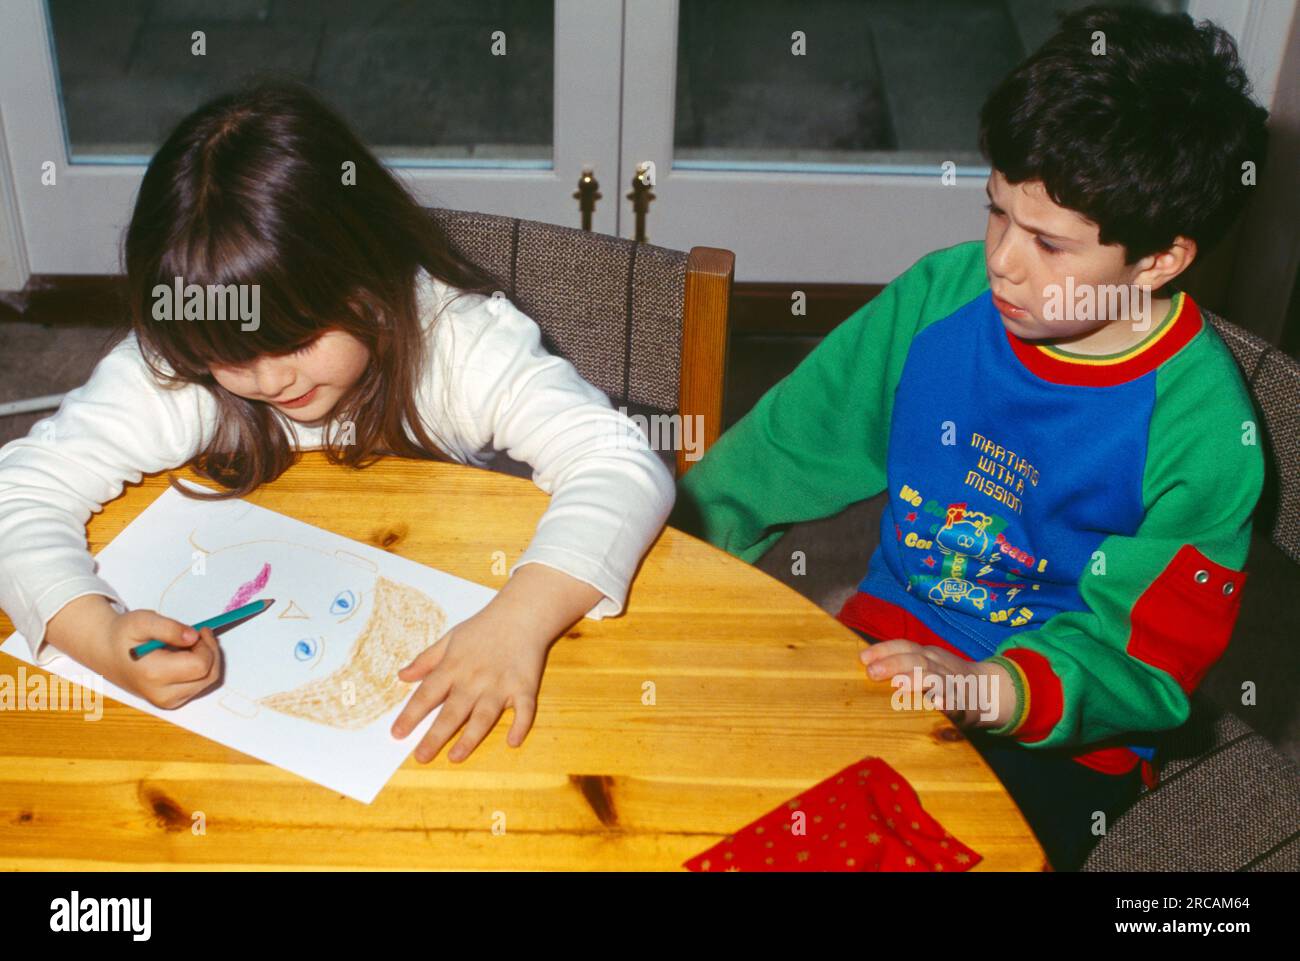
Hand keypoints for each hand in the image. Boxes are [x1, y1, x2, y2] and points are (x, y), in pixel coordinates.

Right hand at [101, 610, 222, 708]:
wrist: (106, 652)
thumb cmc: (123, 635)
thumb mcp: (143, 621)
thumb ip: (170, 628)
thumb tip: (194, 637)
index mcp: (154, 675)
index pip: (200, 665)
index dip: (206, 645)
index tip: (200, 629)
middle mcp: (162, 695)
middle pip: (208, 676)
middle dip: (210, 651)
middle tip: (200, 633)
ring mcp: (167, 702)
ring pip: (207, 682)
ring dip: (208, 660)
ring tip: (192, 643)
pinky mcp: (171, 702)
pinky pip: (199, 685)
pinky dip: (201, 669)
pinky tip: (188, 655)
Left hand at [390, 603, 550, 762]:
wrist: (522, 614)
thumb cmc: (483, 627)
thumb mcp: (449, 638)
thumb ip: (426, 660)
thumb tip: (401, 676)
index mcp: (454, 666)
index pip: (427, 694)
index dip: (410, 715)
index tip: (397, 733)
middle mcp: (475, 679)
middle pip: (452, 712)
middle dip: (435, 736)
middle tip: (421, 757)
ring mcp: (500, 685)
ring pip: (484, 717)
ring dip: (469, 738)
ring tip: (455, 757)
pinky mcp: (524, 687)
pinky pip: (524, 710)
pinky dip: (520, 725)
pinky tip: (512, 741)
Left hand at [859, 639, 1014, 729]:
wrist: (990, 690)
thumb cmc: (947, 679)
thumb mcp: (928, 664)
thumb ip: (903, 664)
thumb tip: (866, 666)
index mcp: (928, 655)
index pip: (905, 646)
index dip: (884, 650)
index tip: (863, 658)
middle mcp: (939, 665)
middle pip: (916, 660)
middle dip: (894, 664)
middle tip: (872, 673)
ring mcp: (952, 683)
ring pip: (934, 678)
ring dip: (916, 680)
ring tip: (899, 686)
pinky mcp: (964, 704)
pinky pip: (955, 701)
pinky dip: (946, 701)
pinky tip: (936, 704)